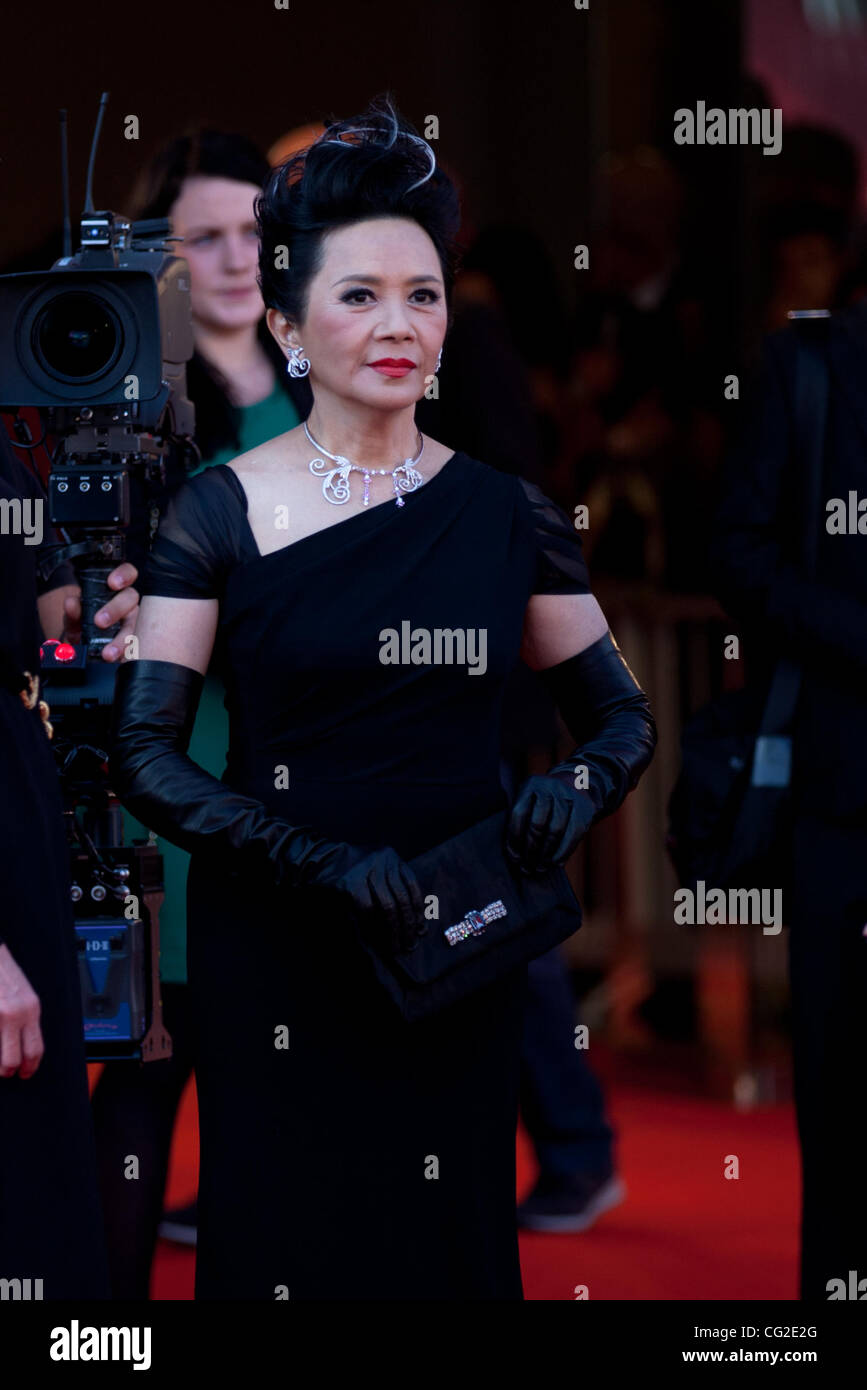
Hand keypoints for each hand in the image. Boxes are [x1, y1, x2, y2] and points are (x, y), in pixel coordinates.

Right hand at [0, 944, 43, 1078]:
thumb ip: (26, 1019)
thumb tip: (24, 1044)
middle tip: (9, 1073)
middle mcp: (16, 1015)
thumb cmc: (7, 975)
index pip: (36, 1048)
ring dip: (0, 1063)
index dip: (31, 1065)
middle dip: (12, 1071)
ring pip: (1, 1053)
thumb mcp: (25, 996)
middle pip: (16, 1057)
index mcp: (31, 1010)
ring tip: (0, 1066)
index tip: (26, 1072)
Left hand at [63, 562, 139, 661]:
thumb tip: (71, 603)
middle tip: (99, 621)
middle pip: (131, 597)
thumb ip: (72, 610)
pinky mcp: (137, 641)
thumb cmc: (83, 623)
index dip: (124, 575)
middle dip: (116, 609)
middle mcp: (128, 603)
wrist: (83, 647)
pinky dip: (125, 653)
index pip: (127, 573)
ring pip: (135, 625)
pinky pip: (136, 646)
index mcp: (115, 589)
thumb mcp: (74, 617)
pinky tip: (117, 659)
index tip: (112, 583)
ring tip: (108, 653)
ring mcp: (134, 622)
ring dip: (122, 639)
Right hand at [327, 846, 426, 955]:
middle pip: (402, 899)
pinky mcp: (350, 884)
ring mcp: (365, 871)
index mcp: (390, 856)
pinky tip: (377, 940)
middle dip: (408, 925)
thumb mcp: (375, 867)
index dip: (418, 910)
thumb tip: (415, 918)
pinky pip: (368, 911)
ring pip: (388, 907)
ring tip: (396, 948)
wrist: (317, 860)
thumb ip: (391, 884)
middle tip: (410, 945)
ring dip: (394, 932)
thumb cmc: (350, 868)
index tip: (421, 929)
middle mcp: (381, 861)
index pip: (412, 885)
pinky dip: (374, 928)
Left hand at [506, 775, 594, 874]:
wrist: (575, 784)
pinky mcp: (585, 807)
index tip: (515, 858)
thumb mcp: (528, 800)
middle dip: (531, 850)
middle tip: (527, 867)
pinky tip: (556, 863)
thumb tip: (515, 855)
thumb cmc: (544, 801)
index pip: (519, 814)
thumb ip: (520, 820)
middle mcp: (549, 787)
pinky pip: (574, 833)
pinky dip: (564, 851)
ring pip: (555, 830)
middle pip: (537, 824)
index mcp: (530, 785)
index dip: (515, 839)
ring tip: (540, 867)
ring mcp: (568, 796)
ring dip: (546, 854)